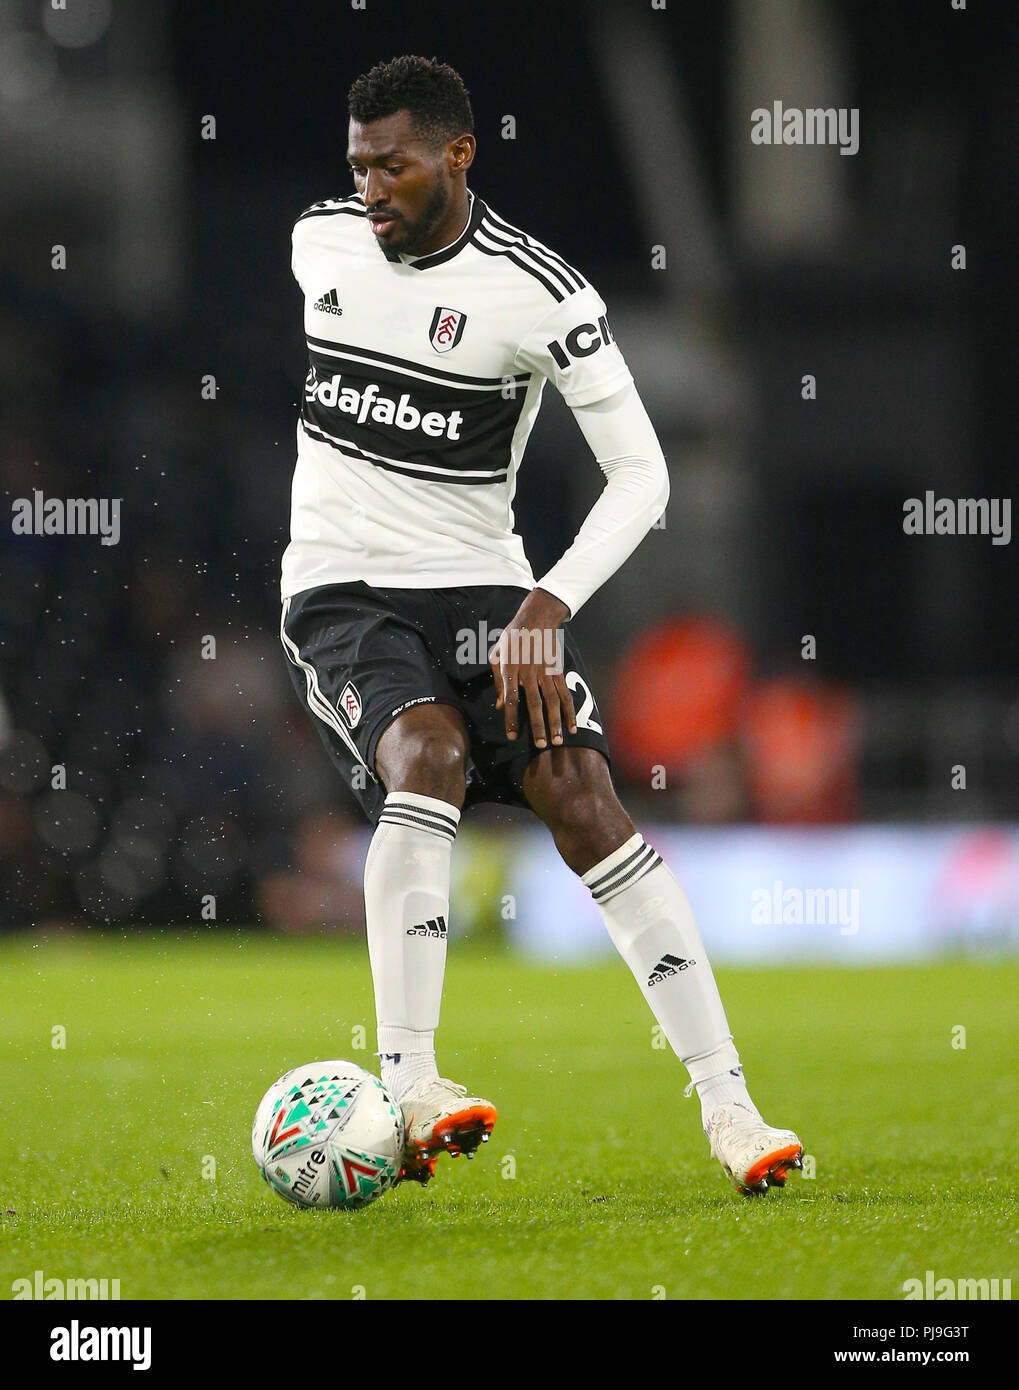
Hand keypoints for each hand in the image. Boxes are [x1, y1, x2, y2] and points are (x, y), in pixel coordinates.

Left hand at [489, 588, 577, 747]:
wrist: (536, 617)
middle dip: (538, 725)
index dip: (512, 718)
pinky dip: (569, 710)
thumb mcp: (497, 654)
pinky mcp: (558, 670)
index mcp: (510, 668)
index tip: (512, 736)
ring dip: (555, 722)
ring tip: (557, 741)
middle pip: (535, 702)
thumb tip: (500, 706)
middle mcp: (529, 671)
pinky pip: (565, 693)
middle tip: (540, 745)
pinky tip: (572, 726)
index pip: (511, 697)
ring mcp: (545, 671)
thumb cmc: (512, 637)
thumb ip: (498, 681)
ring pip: (553, 701)